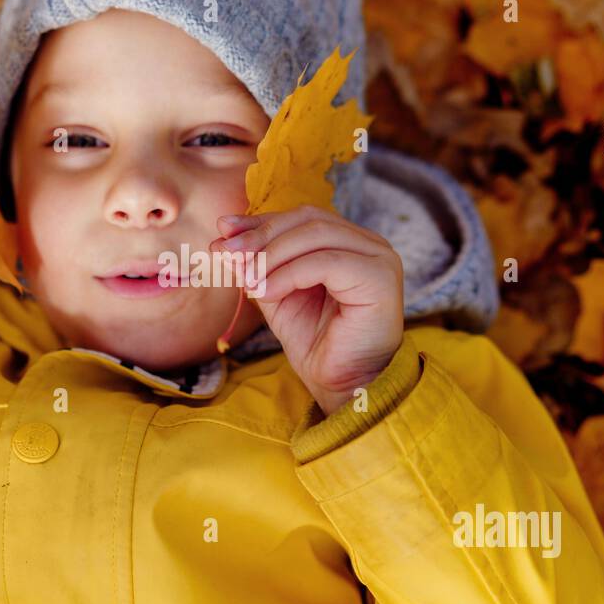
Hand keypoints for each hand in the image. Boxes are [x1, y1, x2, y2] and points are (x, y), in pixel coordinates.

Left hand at [211, 205, 403, 416]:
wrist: (343, 386)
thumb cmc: (316, 343)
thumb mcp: (277, 294)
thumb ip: (258, 264)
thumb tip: (224, 236)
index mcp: (349, 243)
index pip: (302, 217)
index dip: (261, 221)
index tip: (222, 229)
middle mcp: (370, 245)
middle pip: (309, 220)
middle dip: (261, 235)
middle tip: (226, 253)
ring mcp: (380, 258)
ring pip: (316, 236)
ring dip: (271, 255)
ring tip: (245, 280)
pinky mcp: (381, 278)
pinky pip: (326, 262)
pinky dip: (288, 274)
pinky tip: (265, 292)